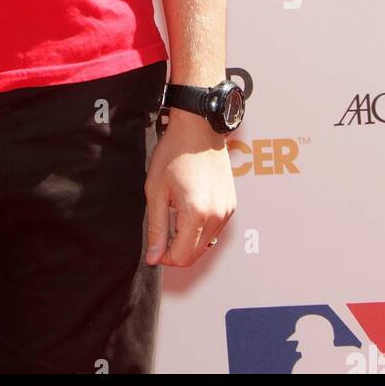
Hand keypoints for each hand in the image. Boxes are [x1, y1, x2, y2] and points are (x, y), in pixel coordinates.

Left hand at [144, 109, 235, 266]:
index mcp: (196, 214)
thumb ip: (156, 228)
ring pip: (207, 244)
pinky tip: (188, 209)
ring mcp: (227, 211)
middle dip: (176, 250)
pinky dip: (200, 228)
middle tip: (161, 230)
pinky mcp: (231, 205)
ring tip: (174, 214)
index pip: (182, 257)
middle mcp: (217, 216)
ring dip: (189, 239)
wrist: (198, 128)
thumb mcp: (156, 191)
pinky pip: (215, 230)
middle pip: (196, 254)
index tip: (154, 244)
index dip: (164, 257)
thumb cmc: (174, 153)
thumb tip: (153, 257)